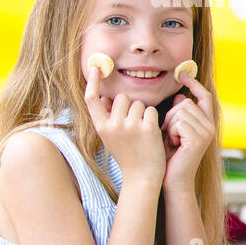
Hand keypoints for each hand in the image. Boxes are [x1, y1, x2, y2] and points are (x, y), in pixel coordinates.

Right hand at [84, 65, 164, 185]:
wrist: (142, 176)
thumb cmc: (128, 154)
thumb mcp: (111, 137)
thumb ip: (107, 117)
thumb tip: (106, 96)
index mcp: (101, 127)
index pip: (91, 99)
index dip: (93, 82)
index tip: (97, 68)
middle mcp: (113, 125)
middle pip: (121, 98)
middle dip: (130, 105)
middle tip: (133, 124)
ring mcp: (130, 126)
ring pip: (138, 103)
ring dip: (143, 112)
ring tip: (142, 131)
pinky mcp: (147, 128)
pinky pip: (151, 110)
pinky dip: (154, 118)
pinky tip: (152, 133)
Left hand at [161, 72, 217, 191]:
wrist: (172, 179)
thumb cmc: (169, 156)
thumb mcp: (173, 130)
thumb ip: (178, 114)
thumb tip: (179, 96)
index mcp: (207, 123)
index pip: (204, 96)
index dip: (193, 84)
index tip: (181, 74)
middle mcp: (210, 126)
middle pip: (186, 103)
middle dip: (170, 115)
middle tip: (168, 133)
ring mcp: (206, 133)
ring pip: (180, 112)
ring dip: (169, 125)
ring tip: (171, 140)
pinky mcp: (198, 140)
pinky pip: (179, 123)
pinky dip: (170, 132)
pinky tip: (173, 144)